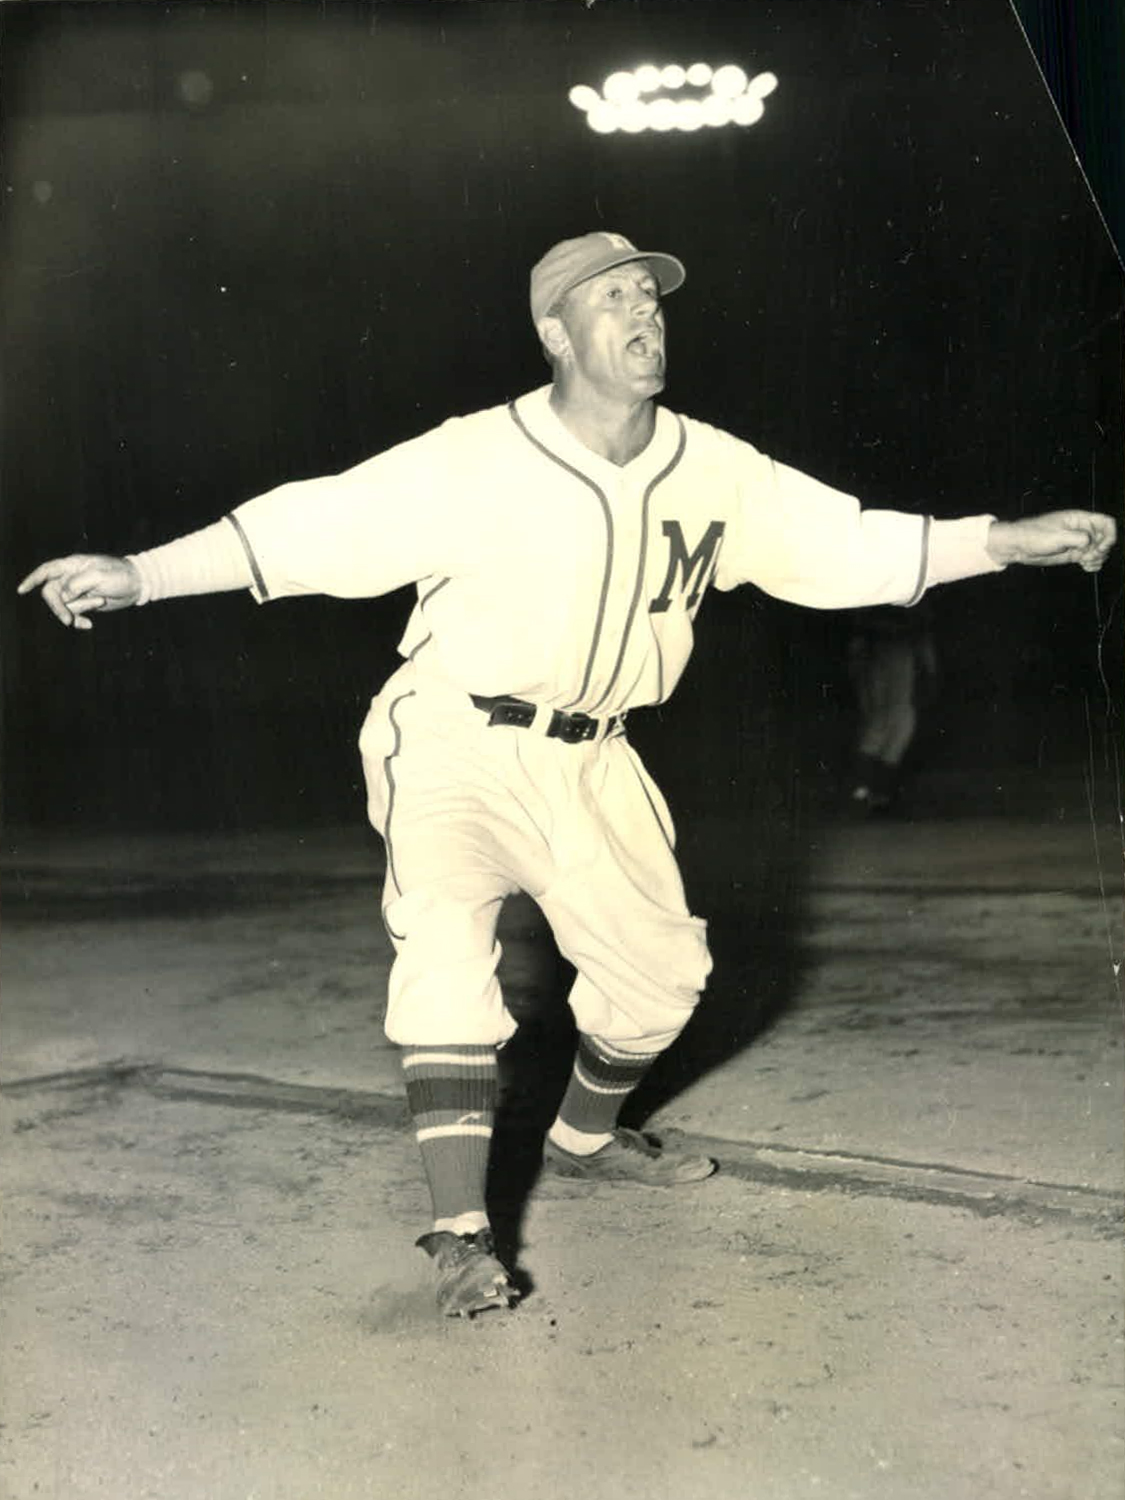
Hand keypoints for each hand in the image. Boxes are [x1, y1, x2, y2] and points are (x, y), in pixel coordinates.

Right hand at [17, 554, 141, 630]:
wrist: (137, 585)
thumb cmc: (120, 575)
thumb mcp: (99, 576)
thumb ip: (78, 584)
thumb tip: (63, 595)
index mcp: (72, 565)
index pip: (47, 571)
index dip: (32, 579)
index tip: (22, 590)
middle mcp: (71, 578)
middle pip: (51, 593)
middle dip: (58, 607)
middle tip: (67, 620)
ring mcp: (77, 591)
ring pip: (64, 605)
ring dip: (78, 609)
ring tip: (100, 601)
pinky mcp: (85, 603)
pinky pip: (74, 614)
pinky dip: (79, 621)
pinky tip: (88, 625)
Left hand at [986, 511, 1116, 572]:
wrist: (1018, 546)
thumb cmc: (1034, 535)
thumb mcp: (1058, 536)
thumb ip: (1078, 538)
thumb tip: (1089, 544)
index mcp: (1079, 519)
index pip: (1106, 523)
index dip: (1109, 535)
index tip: (1101, 547)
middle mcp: (1081, 530)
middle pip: (1105, 538)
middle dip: (1101, 550)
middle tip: (1087, 557)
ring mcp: (1077, 542)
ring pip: (1099, 550)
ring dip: (1098, 558)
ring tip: (1086, 563)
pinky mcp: (1073, 554)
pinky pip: (1090, 559)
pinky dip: (1093, 564)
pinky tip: (1086, 567)